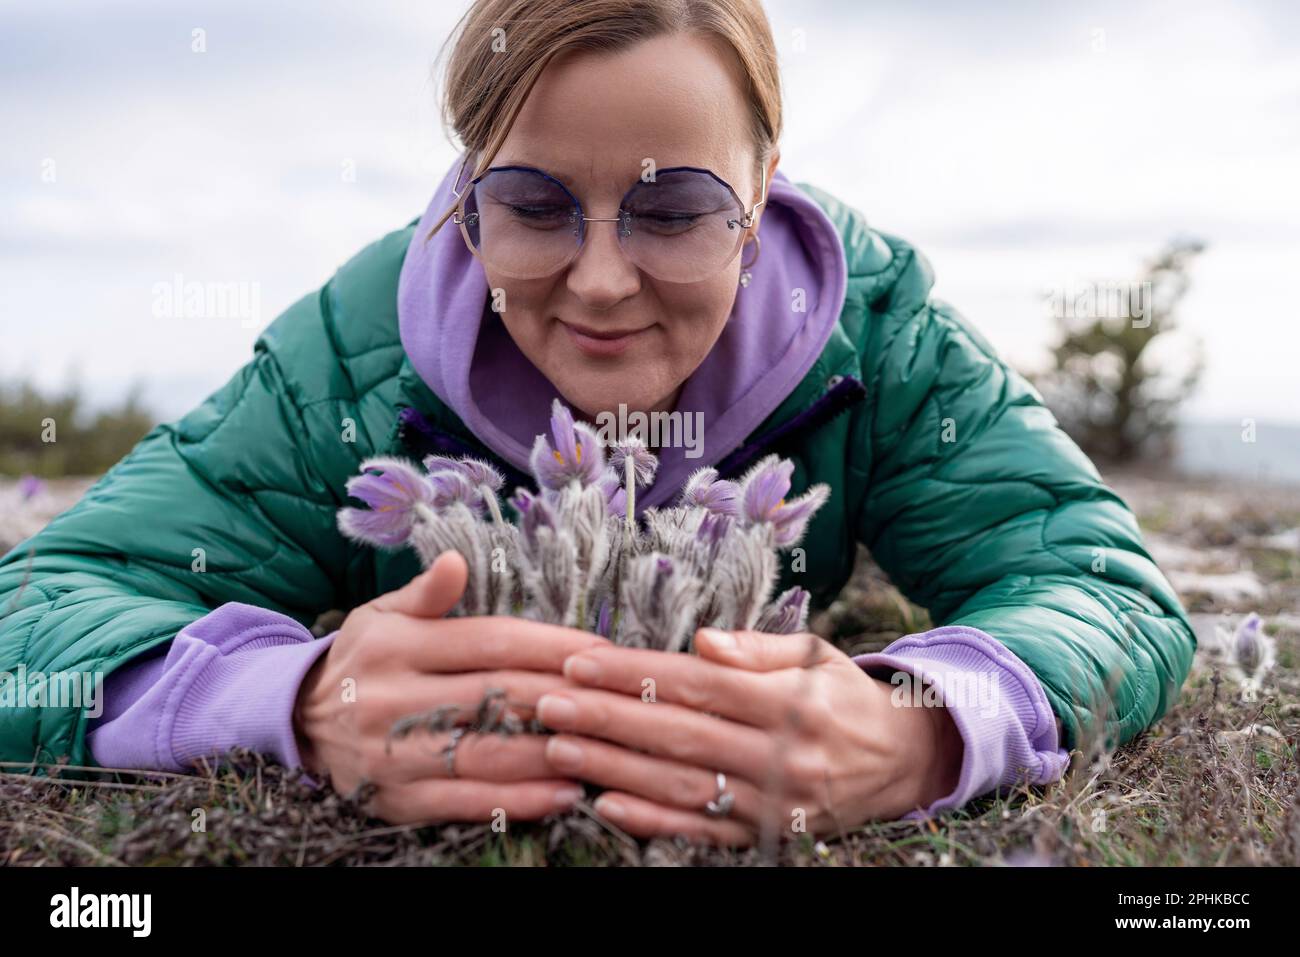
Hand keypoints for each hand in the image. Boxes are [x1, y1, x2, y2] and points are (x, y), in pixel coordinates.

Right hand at [294, 551, 608, 824]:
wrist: (296, 723)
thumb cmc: (362, 659)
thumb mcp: (382, 614)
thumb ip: (426, 593)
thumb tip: (457, 561)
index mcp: (398, 646)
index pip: (489, 642)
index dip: (550, 645)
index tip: (600, 650)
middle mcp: (394, 700)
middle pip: (497, 697)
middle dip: (564, 696)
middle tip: (618, 699)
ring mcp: (394, 755)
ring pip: (487, 754)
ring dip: (551, 752)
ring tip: (604, 746)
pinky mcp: (397, 800)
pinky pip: (466, 803)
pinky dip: (519, 801)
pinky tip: (564, 793)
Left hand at [535, 629, 962, 844]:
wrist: (902, 761)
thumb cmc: (843, 696)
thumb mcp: (815, 655)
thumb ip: (757, 648)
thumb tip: (703, 642)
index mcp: (787, 701)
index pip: (695, 683)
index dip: (634, 672)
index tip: (579, 661)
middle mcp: (779, 754)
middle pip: (677, 733)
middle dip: (607, 717)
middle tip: (547, 703)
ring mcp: (772, 801)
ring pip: (680, 784)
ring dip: (614, 767)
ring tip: (560, 747)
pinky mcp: (766, 835)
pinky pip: (700, 831)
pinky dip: (651, 820)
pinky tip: (606, 803)